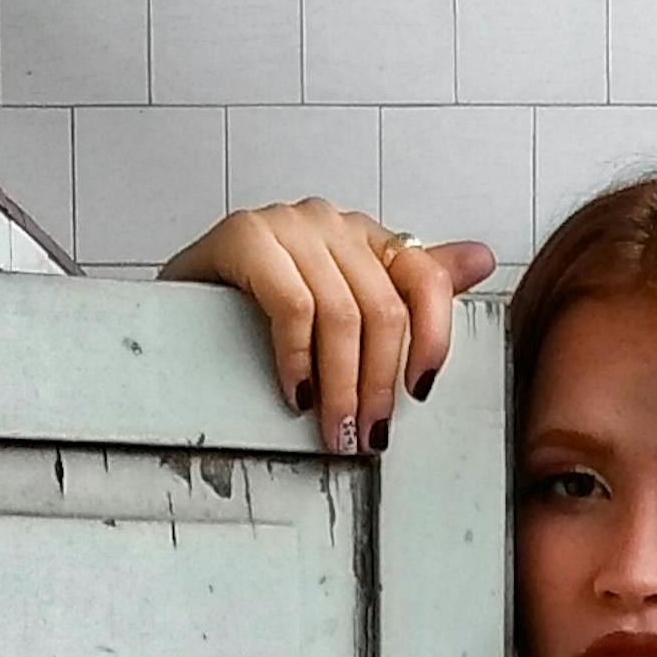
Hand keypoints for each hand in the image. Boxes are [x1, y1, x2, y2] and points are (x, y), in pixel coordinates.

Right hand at [164, 200, 495, 453]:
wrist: (175, 302)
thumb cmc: (254, 306)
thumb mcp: (337, 300)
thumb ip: (408, 284)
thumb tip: (481, 260)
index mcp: (364, 236)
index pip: (427, 278)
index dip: (432, 340)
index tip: (418, 394)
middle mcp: (331, 221)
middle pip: (384, 309)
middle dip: (378, 384)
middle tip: (365, 435)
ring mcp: (288, 225)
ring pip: (343, 314)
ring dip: (342, 385)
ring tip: (334, 430)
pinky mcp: (245, 237)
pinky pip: (293, 307)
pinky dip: (298, 361)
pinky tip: (296, 394)